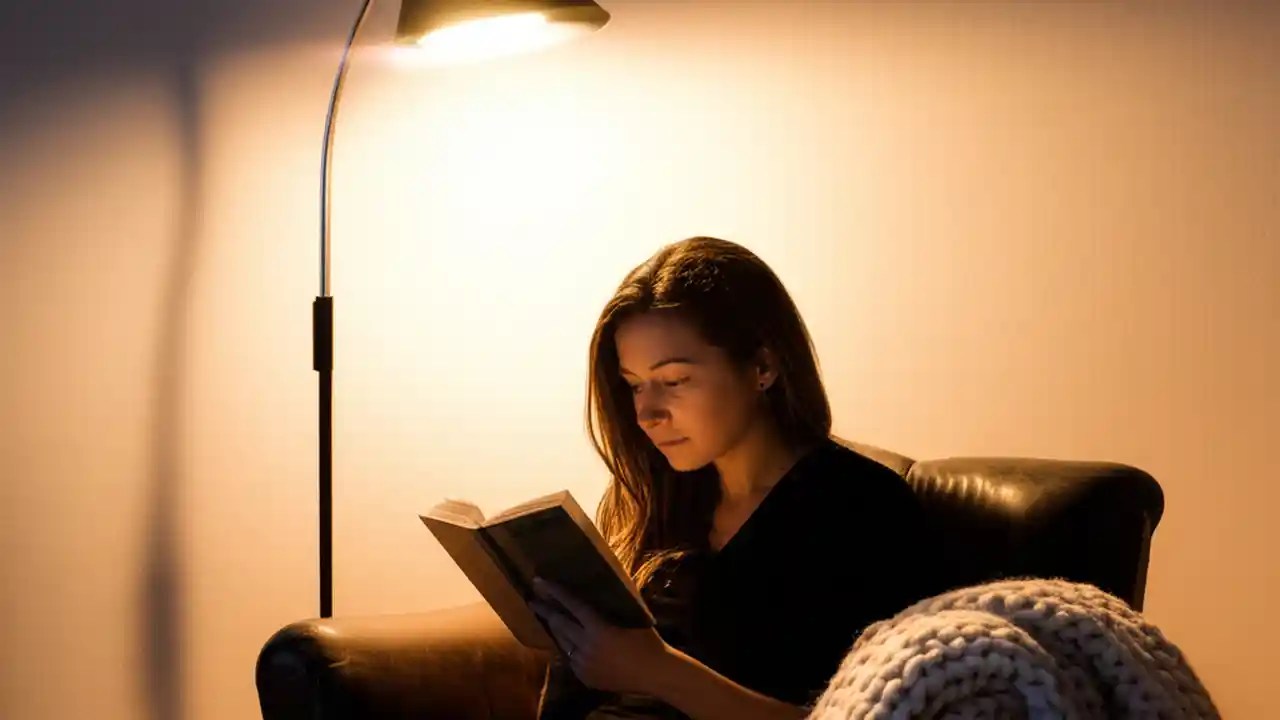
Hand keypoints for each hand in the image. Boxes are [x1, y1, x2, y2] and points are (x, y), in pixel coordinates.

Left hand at [529, 576, 672, 694]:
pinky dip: (569, 649)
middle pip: (560, 624)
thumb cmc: (647, 641)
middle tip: (534, 600)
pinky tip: (568, 642)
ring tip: (548, 618)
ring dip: (555, 630)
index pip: (572, 605)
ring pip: (562, 643)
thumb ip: (616, 601)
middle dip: (545, 611)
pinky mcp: (585, 677)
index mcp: (599, 628)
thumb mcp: (632, 616)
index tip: (541, 582)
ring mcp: (584, 664)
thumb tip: (606, 580)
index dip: (556, 592)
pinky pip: (571, 660)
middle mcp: (587, 646)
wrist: (655, 673)